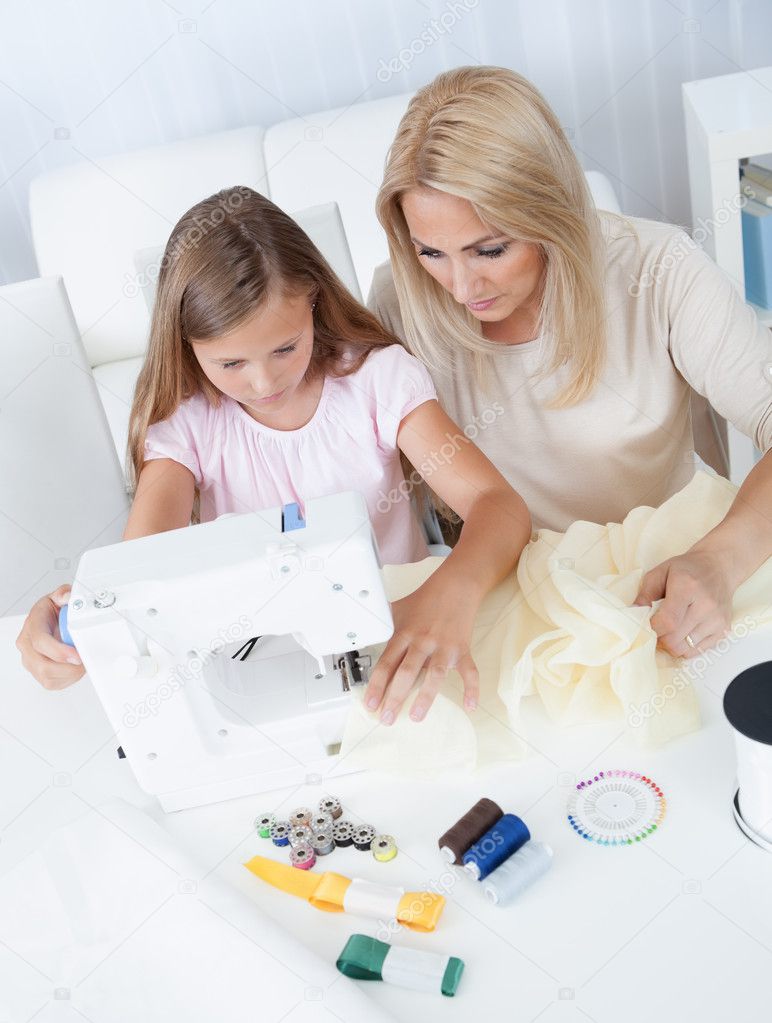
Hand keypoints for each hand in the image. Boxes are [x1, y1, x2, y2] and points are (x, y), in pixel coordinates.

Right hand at [15, 585, 84, 689]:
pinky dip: (67, 680)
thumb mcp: (58, 597)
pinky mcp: (37, 672)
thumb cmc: (52, 611)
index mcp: (32, 625)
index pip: (40, 641)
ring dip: (70, 675)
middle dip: (68, 668)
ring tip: (82, 664)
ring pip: (47, 677)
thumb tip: (69, 596)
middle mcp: (27, 645)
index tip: (77, 656)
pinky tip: (75, 669)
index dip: (59, 651)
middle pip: (43, 665)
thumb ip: (64, 594)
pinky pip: (52, 683)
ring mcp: (30, 660)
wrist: (48, 621)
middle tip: (85, 662)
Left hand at [362, 576, 479, 724]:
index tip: (371, 704)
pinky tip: (470, 706)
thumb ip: (381, 623)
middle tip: (387, 718)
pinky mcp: (462, 650)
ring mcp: (444, 647)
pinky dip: (472, 689)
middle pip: (407, 672)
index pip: (387, 663)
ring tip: (416, 717)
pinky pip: (469, 672)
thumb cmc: (425, 600)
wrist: (455, 587)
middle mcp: (423, 642)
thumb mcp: (397, 608)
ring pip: (435, 675)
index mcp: (405, 634)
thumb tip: (362, 629)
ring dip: (425, 697)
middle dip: (395, 697)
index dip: (377, 685)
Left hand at [633, 548, 732, 656]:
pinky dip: (685, 646)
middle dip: (659, 637)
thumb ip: (645, 594)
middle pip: (674, 639)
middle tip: (657, 626)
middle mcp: (706, 605)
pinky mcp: (724, 629)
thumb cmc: (686, 569)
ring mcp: (717, 619)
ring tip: (671, 628)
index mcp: (687, 587)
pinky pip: (697, 651)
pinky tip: (684, 631)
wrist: (718, 567)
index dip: (652, 628)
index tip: (647, 622)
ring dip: (672, 643)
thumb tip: (633, 615)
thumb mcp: (660, 572)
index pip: (668, 622)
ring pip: (684, 649)